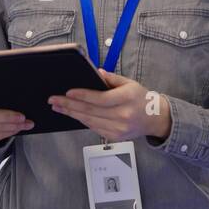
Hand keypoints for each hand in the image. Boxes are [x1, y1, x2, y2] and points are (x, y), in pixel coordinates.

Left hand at [48, 69, 171, 141]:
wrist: (154, 118)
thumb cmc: (140, 98)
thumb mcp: (128, 83)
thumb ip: (111, 78)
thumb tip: (94, 72)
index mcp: (127, 99)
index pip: (100, 98)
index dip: (82, 96)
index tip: (67, 93)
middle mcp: (123, 115)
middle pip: (90, 111)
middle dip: (69, 105)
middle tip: (54, 100)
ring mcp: (119, 128)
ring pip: (89, 121)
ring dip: (71, 114)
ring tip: (58, 107)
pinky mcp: (115, 136)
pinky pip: (93, 127)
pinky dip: (81, 120)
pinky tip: (72, 114)